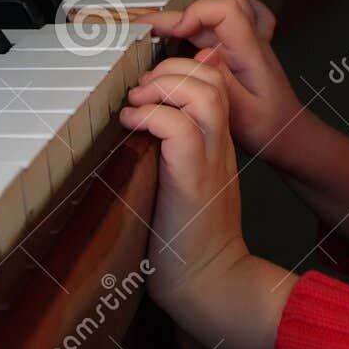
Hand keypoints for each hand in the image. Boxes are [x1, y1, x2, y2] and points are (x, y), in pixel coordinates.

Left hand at [117, 59, 247, 312]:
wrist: (208, 281)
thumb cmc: (186, 237)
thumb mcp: (182, 180)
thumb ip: (173, 147)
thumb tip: (152, 116)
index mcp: (216, 141)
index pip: (213, 79)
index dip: (182, 67)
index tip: (148, 84)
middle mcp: (218, 144)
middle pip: (211, 77)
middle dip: (171, 68)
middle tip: (140, 91)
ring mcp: (210, 159)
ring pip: (203, 94)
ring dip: (163, 87)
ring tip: (137, 103)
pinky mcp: (194, 179)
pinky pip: (180, 129)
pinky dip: (151, 117)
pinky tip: (131, 125)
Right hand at [133, 0, 300, 155]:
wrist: (288, 133)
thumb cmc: (267, 127)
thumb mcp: (242, 113)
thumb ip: (221, 82)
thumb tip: (201, 52)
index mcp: (250, 51)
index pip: (226, 8)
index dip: (197, 12)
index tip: (176, 31)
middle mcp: (250, 40)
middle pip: (218, 3)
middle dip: (181, 12)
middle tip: (150, 28)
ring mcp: (247, 41)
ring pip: (219, 9)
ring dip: (189, 15)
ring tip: (161, 29)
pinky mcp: (242, 48)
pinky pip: (227, 19)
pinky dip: (206, 17)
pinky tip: (191, 27)